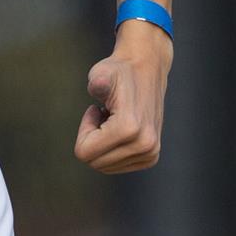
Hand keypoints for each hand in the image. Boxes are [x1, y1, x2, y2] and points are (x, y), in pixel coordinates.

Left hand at [75, 20, 171, 173]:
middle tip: (104, 114)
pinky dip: (112, 149)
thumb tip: (98, 87)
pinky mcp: (151, 157)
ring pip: (105, 166)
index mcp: (129, 129)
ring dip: (102, 144)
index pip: (84, 153)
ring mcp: (150, 153)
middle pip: (94, 162)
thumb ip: (97, 82)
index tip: (95, 110)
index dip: (83, 131)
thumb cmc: (118, 72)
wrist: (147, 69)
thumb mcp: (102, 74)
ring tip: (113, 120)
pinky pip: (117, 166)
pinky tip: (121, 127)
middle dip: (91, 139)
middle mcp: (144, 145)